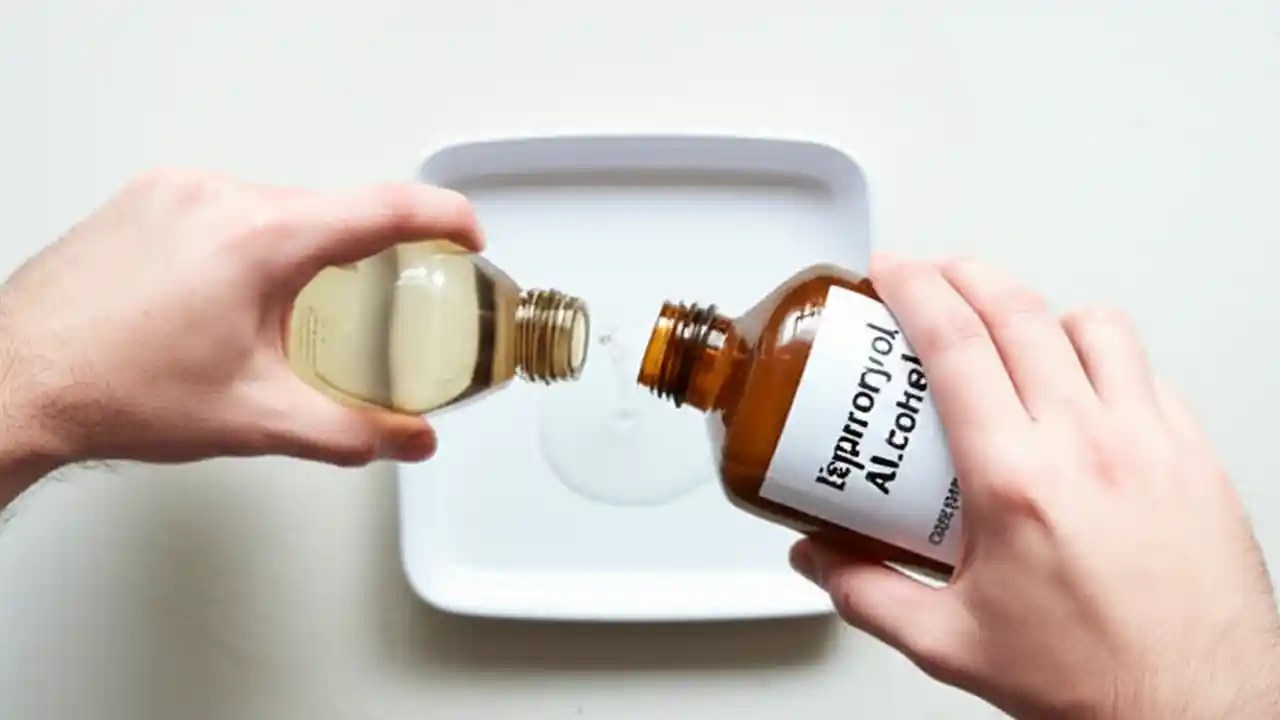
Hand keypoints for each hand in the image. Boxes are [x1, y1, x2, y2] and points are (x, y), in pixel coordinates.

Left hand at [0, 168, 480, 490]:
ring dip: (299, 253)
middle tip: (360, 310)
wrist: (18, 381)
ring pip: (276, 208)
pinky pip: (226, 205)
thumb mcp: (257, 419)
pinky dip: (249, 242)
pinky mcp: (145, 197)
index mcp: (258, 239)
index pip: (381, 209)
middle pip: (328, 212)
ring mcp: (174, 190)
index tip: (468, 234)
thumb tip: (411, 440)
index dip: (442, 217)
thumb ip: (353, 432)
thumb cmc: (115, 391)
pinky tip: (226, 296)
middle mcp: (216, 197)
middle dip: (358, 258)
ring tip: (277, 317)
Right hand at [790, 255, 1279, 718]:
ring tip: (1009, 325)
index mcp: (1016, 481)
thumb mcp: (951, 642)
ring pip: (1093, 326)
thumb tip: (818, 558)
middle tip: (933, 276)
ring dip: (1038, 309)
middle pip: (1018, 311)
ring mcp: (1151, 444)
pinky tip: (1082, 383)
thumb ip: (865, 592)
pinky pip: (1147, 371)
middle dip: (964, 274)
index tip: (891, 271)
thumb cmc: (1093, 680)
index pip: (954, 344)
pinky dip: (1104, 356)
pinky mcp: (1194, 458)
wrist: (1196, 712)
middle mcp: (1088, 446)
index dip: (914, 288)